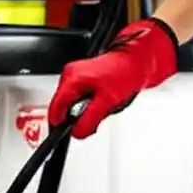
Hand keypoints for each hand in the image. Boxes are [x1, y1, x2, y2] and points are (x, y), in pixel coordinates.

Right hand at [48, 18, 179, 139]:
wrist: (137, 60)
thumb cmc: (125, 73)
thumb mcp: (107, 101)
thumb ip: (90, 119)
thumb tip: (77, 132)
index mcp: (72, 79)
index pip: (55, 107)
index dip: (60, 123)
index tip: (68, 131)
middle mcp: (70, 74)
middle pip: (63, 106)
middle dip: (76, 116)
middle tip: (93, 119)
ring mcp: (75, 74)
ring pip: (71, 102)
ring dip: (83, 110)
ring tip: (101, 106)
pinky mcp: (81, 77)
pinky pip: (78, 96)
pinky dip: (87, 103)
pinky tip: (100, 101)